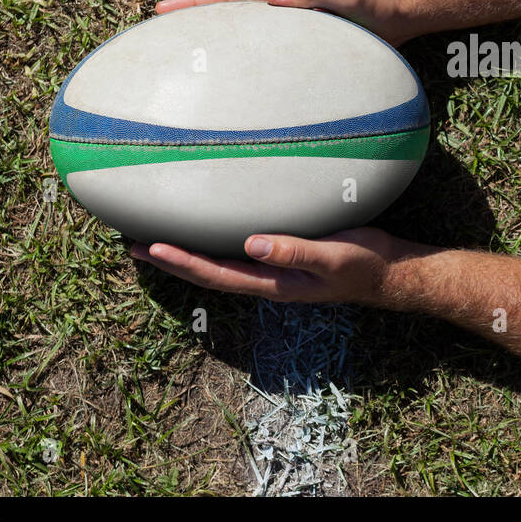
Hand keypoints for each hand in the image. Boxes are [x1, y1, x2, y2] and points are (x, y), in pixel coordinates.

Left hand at [130, 227, 425, 304]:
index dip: (183, 262)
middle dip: (170, 262)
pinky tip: (203, 236)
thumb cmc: (364, 262)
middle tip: (131, 246)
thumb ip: (295, 251)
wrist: (389, 270)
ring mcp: (273, 272)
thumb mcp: (333, 256)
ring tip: (152, 244)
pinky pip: (236, 256)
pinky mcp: (282, 258)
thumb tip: (251, 245)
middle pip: (207, 274)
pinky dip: (210, 247)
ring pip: (218, 266)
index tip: (152, 247)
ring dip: (184, 257)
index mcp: (274, 285)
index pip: (218, 274)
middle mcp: (267, 281)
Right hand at [155, 0, 408, 45]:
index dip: (195, 3)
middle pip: (227, 13)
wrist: (402, 12)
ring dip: (215, 40)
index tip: (161, 11)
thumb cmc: (377, 2)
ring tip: (185, 58)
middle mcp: (281, 7)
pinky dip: (244, 59)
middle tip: (157, 35)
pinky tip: (238, 80)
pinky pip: (265, 50)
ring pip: (243, 33)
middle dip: (192, 21)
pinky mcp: (303, 43)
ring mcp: (290, 25)